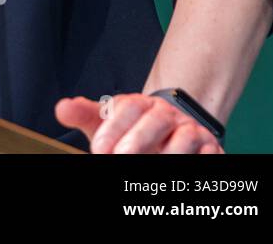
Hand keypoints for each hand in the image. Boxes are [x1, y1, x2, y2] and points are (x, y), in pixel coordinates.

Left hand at [55, 94, 224, 153]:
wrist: (171, 131)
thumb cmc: (132, 130)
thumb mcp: (106, 122)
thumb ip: (84, 115)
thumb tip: (61, 108)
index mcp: (138, 104)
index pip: (125, 110)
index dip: (112, 130)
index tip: (98, 150)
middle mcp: (165, 114)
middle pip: (153, 121)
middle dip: (137, 140)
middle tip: (120, 157)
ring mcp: (190, 130)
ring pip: (184, 138)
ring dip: (170, 154)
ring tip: (156, 164)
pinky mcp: (210, 147)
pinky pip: (209, 153)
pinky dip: (200, 160)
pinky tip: (186, 168)